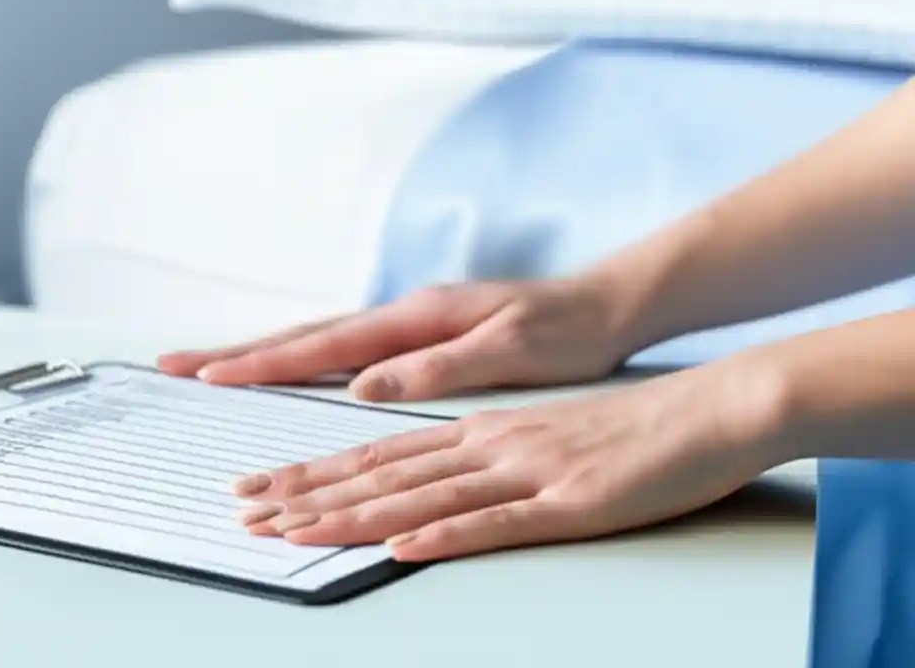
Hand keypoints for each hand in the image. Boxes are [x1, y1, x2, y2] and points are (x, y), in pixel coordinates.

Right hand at [158, 278, 627, 400]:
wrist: (606, 304)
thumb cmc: (568, 330)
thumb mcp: (513, 350)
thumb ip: (439, 366)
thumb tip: (367, 383)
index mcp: (418, 318)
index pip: (327, 346)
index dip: (266, 364)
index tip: (213, 376)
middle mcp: (402, 315)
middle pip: (305, 335)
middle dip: (237, 352)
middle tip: (176, 364)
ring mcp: (406, 323)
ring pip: (317, 339)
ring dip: (259, 353)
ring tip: (207, 366)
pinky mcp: (415, 336)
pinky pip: (341, 348)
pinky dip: (299, 358)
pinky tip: (283, 368)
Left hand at [231, 361, 788, 560]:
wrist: (710, 409)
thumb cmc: (628, 430)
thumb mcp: (542, 435)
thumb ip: (483, 456)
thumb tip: (429, 485)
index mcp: (480, 430)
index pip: (380, 454)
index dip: (316, 474)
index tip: (263, 490)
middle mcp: (490, 445)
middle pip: (382, 473)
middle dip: (308, 496)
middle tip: (247, 514)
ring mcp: (527, 472)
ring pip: (422, 496)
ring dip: (353, 517)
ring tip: (294, 533)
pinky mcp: (570, 503)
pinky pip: (498, 522)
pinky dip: (445, 534)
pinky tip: (404, 547)